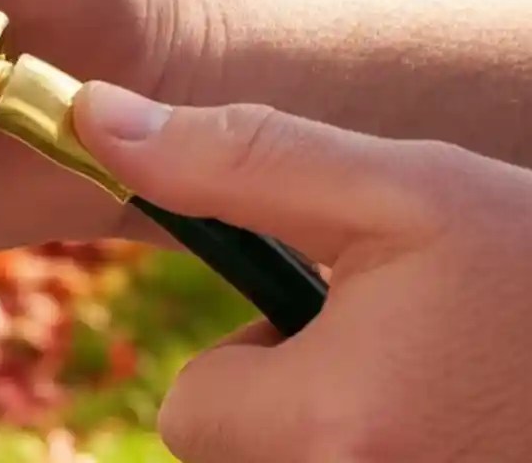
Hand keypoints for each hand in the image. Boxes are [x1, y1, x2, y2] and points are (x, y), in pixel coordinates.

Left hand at [72, 82, 531, 461]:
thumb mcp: (400, 190)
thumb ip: (240, 157)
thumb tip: (97, 119)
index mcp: (326, 431)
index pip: (189, 411)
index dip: (248, 359)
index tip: (331, 320)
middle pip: (238, 456)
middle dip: (291, 402)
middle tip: (399, 353)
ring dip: (336, 432)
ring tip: (435, 387)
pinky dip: (370, 453)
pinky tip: (450, 423)